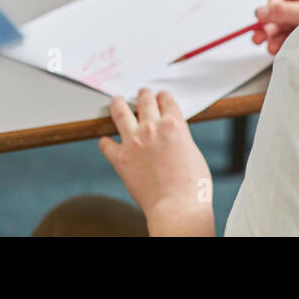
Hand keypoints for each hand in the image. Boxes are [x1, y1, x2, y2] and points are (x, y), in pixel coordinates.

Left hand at [99, 89, 213, 235]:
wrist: (176, 206)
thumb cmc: (192, 186)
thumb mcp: (194, 152)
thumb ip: (181, 139)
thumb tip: (174, 139)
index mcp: (174, 124)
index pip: (166, 101)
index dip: (163, 96)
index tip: (161, 96)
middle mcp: (152, 127)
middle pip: (145, 101)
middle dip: (144, 94)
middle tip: (142, 92)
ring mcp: (134, 141)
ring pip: (121, 112)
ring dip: (119, 104)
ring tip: (117, 100)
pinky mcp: (120, 158)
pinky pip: (106, 144)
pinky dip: (105, 141)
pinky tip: (104, 140)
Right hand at [250, 0, 298, 54]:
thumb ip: (284, 11)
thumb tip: (260, 11)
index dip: (271, 5)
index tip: (266, 17)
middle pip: (277, 14)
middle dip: (267, 24)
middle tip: (259, 35)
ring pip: (280, 29)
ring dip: (271, 37)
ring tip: (268, 45)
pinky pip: (286, 41)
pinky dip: (279, 45)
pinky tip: (277, 50)